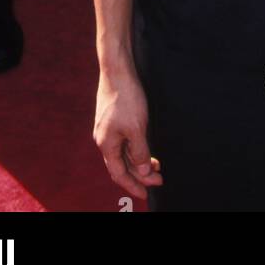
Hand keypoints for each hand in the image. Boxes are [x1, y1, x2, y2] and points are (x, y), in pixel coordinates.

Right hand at [94, 69, 162, 201]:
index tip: (147, 194)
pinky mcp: (113, 119)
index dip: (133, 186)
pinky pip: (124, 141)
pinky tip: (147, 148)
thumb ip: (139, 152)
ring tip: (158, 166)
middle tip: (159, 180)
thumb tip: (143, 172)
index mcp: (107, 144)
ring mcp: (108, 128)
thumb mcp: (137, 128)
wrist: (117, 69)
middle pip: (122, 165)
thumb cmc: (126, 98)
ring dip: (139, 161)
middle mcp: (104, 139)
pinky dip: (136, 148)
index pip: (119, 174)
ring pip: (124, 153)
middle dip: (140, 175)